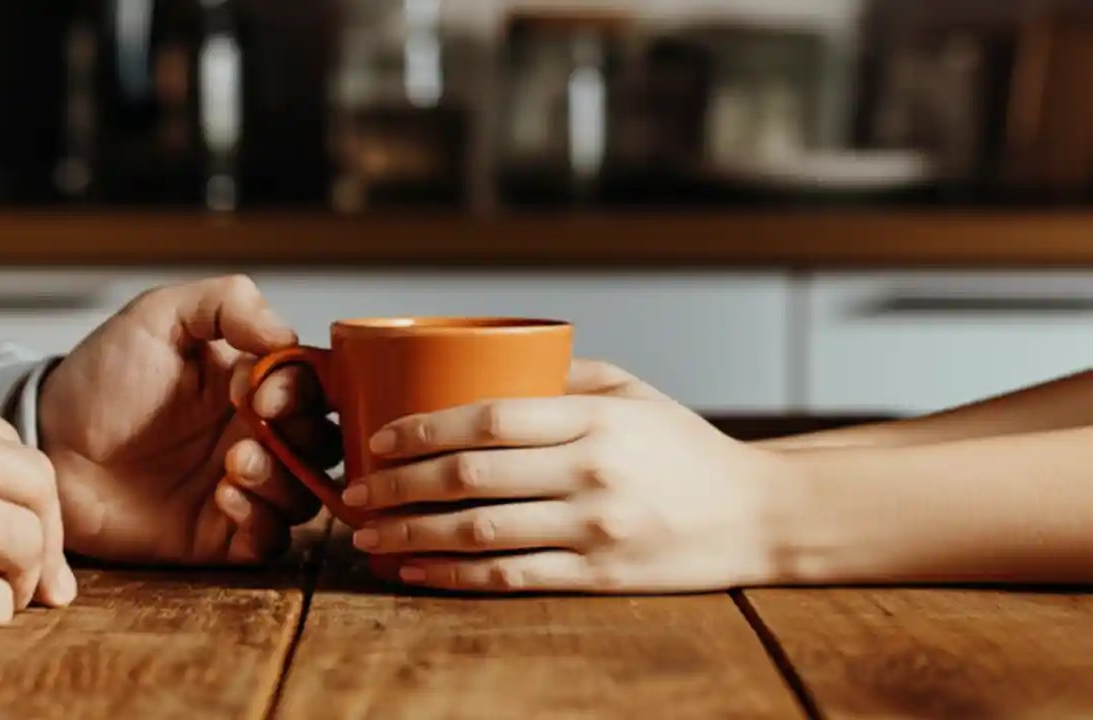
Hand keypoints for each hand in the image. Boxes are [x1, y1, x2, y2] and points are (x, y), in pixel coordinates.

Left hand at [40, 276, 340, 565]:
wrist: (49, 443)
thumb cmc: (101, 377)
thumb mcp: (160, 316)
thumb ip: (227, 303)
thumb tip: (288, 337)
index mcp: (254, 384)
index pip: (317, 387)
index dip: (304, 391)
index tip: (260, 393)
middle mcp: (257, 436)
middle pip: (326, 443)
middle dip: (300, 439)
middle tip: (248, 432)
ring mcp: (242, 487)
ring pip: (306, 494)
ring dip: (282, 481)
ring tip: (232, 467)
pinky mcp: (220, 536)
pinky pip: (272, 541)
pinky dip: (262, 523)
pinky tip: (224, 501)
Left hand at [342, 364, 780, 592]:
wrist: (758, 515)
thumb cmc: (686, 448)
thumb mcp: (633, 395)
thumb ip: (564, 379)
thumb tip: (484, 369)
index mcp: (594, 420)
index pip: (488, 417)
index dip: (421, 428)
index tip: (376, 438)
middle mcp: (590, 473)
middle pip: (470, 476)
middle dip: (397, 484)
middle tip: (352, 491)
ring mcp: (594, 531)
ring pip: (480, 533)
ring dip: (410, 534)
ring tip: (365, 535)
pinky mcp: (599, 578)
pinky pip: (509, 578)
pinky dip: (451, 575)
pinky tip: (413, 569)